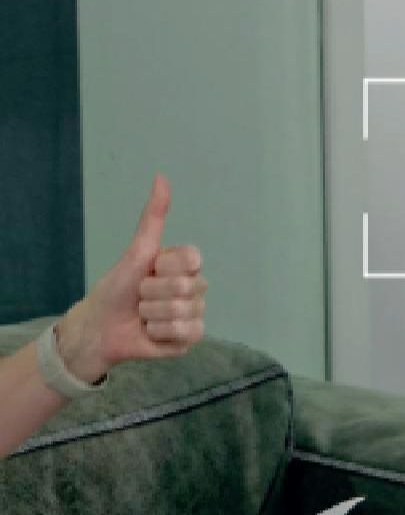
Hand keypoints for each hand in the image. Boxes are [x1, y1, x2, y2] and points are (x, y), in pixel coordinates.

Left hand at [58, 174, 207, 379]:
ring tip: (143, 316)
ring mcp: (194, 313)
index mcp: (185, 266)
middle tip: (140, 296)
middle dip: (152, 293)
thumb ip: (153, 217)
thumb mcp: (136, 251)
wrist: (100, 326)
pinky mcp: (189, 338)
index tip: (150, 269)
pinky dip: (160, 333)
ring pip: (183, 311)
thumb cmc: (117, 287)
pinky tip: (151, 332)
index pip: (193, 258)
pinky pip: (186, 332)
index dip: (165, 266)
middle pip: (186, 286)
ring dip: (152, 315)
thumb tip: (161, 176)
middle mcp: (194, 288)